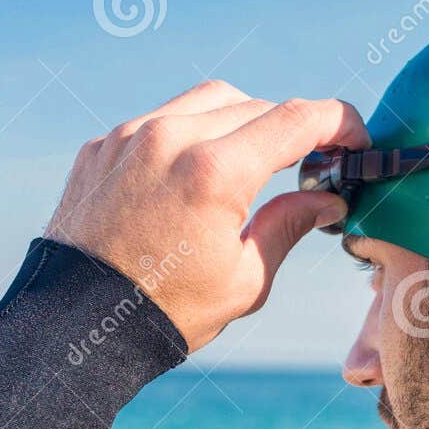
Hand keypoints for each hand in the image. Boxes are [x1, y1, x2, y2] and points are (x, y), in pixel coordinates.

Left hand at [44, 81, 368, 351]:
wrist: (74, 327)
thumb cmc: (164, 313)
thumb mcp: (244, 280)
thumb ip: (289, 225)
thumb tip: (327, 199)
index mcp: (214, 173)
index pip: (297, 119)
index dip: (339, 123)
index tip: (355, 140)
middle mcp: (170, 138)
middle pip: (256, 105)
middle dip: (292, 129)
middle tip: (311, 162)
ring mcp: (129, 136)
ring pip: (207, 102)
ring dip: (241, 121)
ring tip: (254, 164)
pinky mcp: (101, 146)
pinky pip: (160, 120)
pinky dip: (190, 135)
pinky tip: (196, 175)